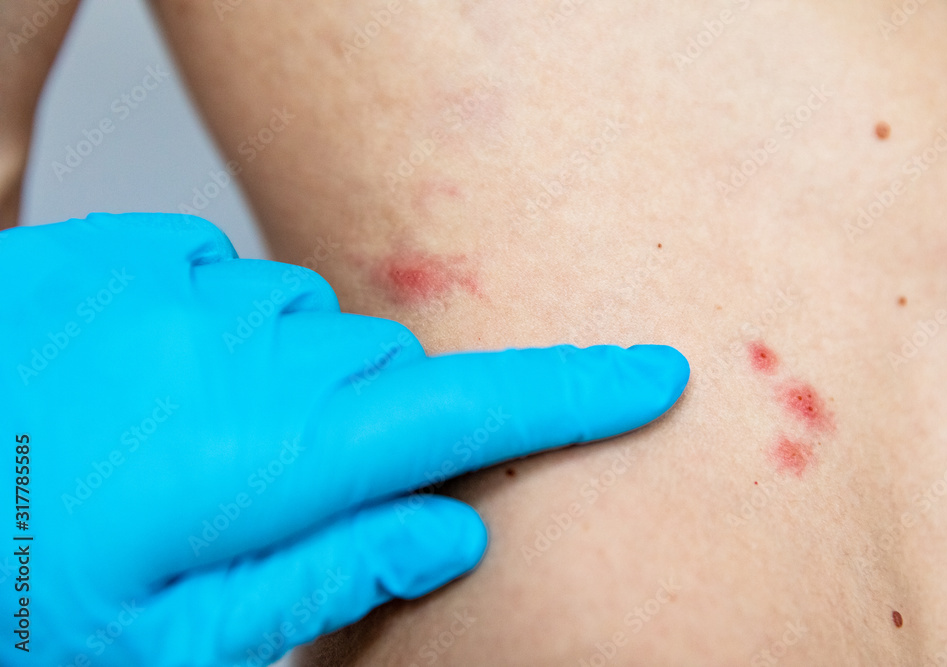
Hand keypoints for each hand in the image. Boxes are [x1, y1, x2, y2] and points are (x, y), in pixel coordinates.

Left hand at [0, 213, 687, 665]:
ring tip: (209, 443)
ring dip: (302, 385)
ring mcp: (184, 286)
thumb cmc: (8, 590)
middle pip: (392, 373)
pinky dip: (234, 331)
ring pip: (317, 329)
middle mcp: (246, 349)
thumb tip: (452, 529)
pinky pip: (237, 281)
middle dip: (380, 430)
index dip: (574, 396)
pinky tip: (165, 382)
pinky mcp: (134, 249)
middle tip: (297, 491)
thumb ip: (327, 577)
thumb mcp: (172, 645)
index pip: (467, 416)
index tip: (650, 377)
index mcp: (271, 457)